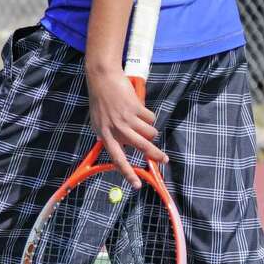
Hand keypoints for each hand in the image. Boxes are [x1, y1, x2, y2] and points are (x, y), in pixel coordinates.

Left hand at [85, 66, 166, 187]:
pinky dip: (149, 116)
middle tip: (164, 160)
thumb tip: (123, 148)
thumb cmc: (100, 99)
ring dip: (151, 130)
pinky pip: (151, 118)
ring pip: (150, 133)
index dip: (128, 173)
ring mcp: (127, 118)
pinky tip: (140, 109)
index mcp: (105, 135)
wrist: (102, 78)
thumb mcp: (99, 121)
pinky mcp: (136, 107)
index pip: (117, 159)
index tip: (137, 185)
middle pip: (141, 147)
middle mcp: (116, 129)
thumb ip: (109, 135)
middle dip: (156, 155)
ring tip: (144, 123)